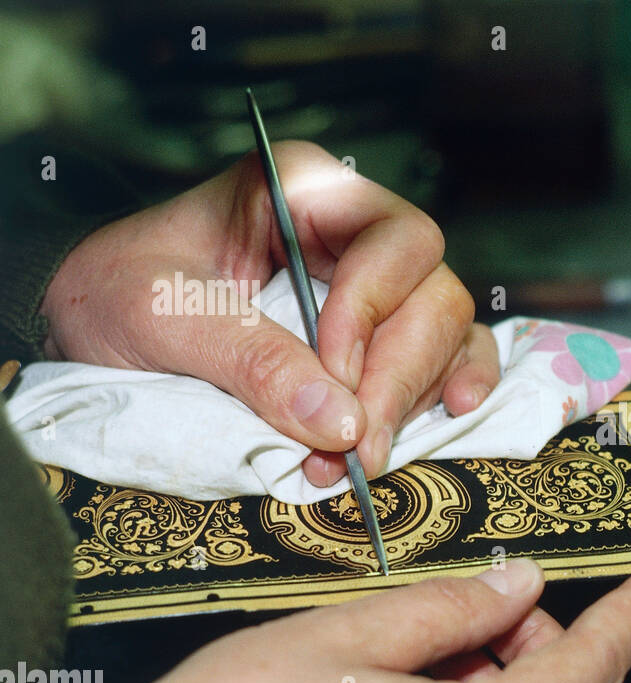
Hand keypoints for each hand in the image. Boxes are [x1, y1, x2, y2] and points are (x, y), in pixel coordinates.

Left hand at [39, 140, 499, 484]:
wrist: (91, 323)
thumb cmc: (114, 293)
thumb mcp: (158, 317)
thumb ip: (249, 360)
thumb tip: (339, 422)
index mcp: (304, 192)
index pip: (391, 240)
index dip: (374, 309)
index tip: (334, 376)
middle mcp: (353, 233)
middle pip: (429, 294)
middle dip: (394, 376)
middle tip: (353, 446)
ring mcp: (376, 287)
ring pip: (444, 332)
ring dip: (411, 399)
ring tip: (356, 459)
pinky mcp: (383, 336)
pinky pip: (453, 352)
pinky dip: (456, 384)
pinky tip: (450, 411)